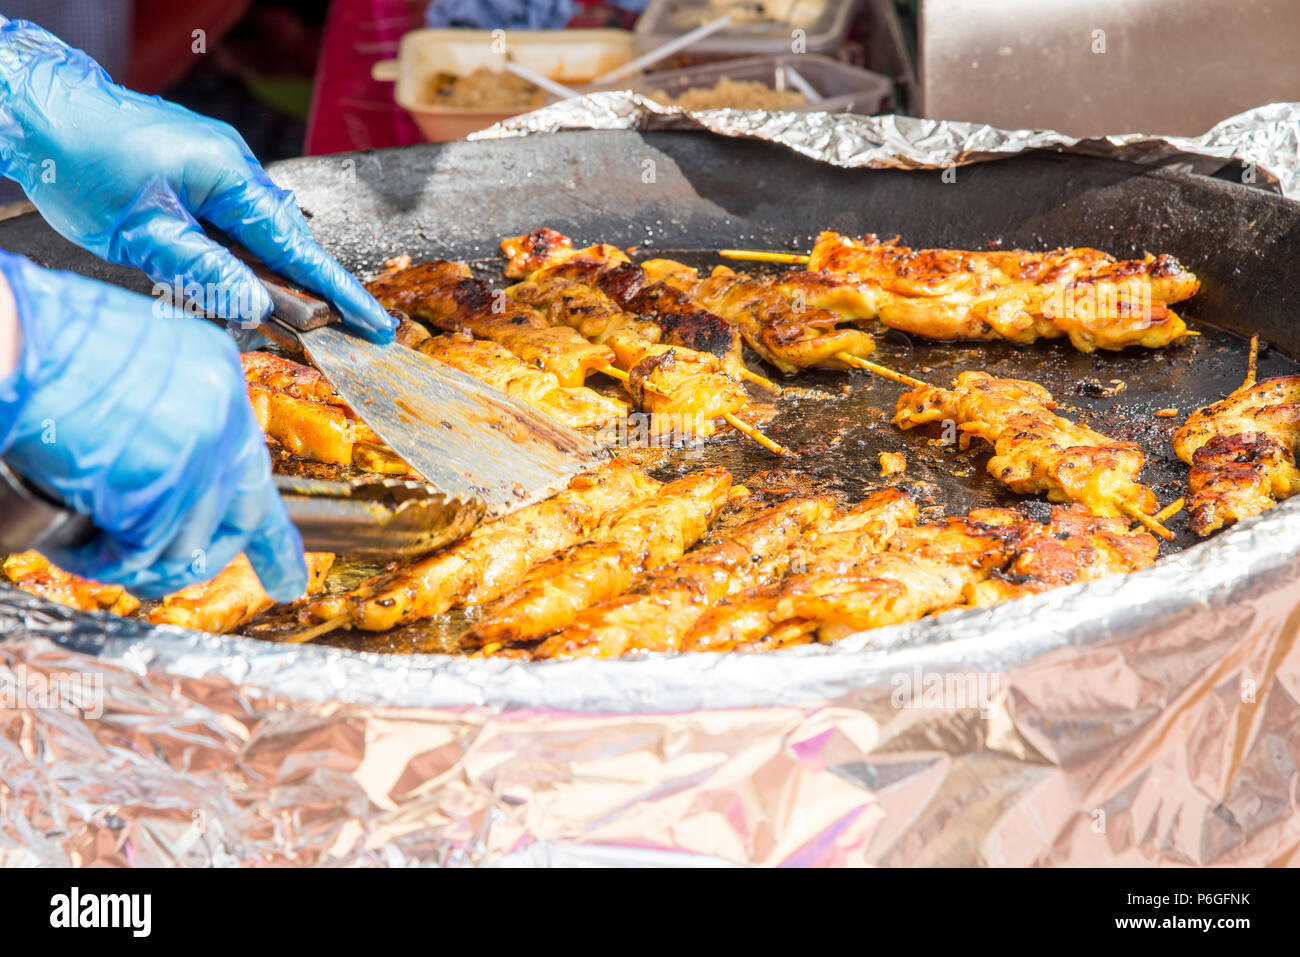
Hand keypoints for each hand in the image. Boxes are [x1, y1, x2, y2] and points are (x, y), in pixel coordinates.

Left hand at [0, 17, 394, 341]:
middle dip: (299, 288)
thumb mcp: (143, 233)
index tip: (374, 324)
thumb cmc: (84, 162)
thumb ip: (205, 272)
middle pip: (283, 243)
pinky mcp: (197, 170)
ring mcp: (217, 165)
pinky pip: (230, 220)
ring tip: (244, 302)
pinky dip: (229, 251)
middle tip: (317, 330)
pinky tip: (207, 268)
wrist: (40, 109)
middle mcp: (234, 166)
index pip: (298, 250)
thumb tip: (258, 309)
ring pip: (253, 234)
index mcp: (231, 177)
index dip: (340, 293)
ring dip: (253, 271)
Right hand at [0, 252, 307, 599]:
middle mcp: (223, 417)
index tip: (287, 577)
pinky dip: (101, 563)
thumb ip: (169, 413)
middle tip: (181, 583)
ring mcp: (195, 458)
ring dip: (136, 562)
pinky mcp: (155, 493)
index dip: (273, 536)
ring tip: (91, 546)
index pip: (257, 469)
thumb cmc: (48, 345)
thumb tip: (172, 472)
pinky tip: (75, 550)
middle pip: (238, 519)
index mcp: (219, 377)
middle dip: (215, 560)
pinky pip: (137, 555)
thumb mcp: (137, 362)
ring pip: (185, 547)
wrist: (8, 342)